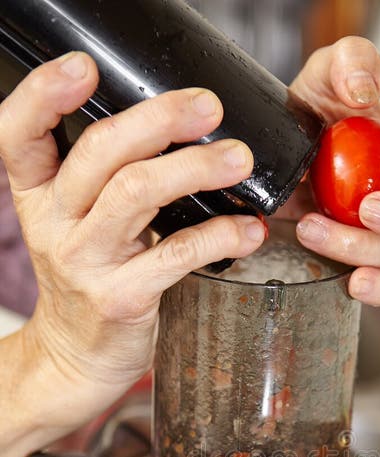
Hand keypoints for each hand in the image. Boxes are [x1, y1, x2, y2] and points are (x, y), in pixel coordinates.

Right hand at [0, 51, 264, 443]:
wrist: (75, 357)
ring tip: (239, 158)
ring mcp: (87, 263)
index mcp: (39, 197)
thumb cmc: (90, 280)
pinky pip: (176, 256)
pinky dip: (220, 236)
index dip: (44, 95)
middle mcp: (55, 225)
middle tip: (207, 106)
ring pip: (136, 194)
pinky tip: (249, 229)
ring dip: (195, 168)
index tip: (85, 68)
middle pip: (99, 153)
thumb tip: (180, 130)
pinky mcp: (123, 298)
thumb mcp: (78, 224)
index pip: (19, 135)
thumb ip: (109, 181)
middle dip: (157, 120)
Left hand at [289, 36, 379, 305]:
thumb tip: (365, 89)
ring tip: (312, 225)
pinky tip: (353, 281)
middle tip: (369, 207)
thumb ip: (350, 61)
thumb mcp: (324, 77)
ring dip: (359, 246)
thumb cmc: (313, 120)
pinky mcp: (371, 264)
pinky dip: (375, 288)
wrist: (276, 166)